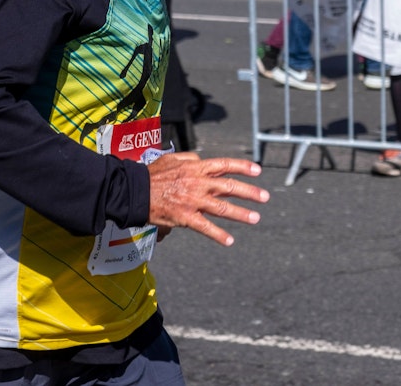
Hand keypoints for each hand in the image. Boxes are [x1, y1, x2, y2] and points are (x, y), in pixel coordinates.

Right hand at [148, 153, 268, 246]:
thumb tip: (201, 160)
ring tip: (255, 218)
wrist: (135, 190)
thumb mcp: (172, 158)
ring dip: (241, 213)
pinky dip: (218, 235)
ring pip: (222, 207)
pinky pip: (205, 227)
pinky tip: (229, 240)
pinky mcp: (185, 217)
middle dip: (249, 192)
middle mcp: (197, 182)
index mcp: (195, 167)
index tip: (257, 170)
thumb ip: (189, 158)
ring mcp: (193, 200)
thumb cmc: (152, 174)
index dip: (242, 167)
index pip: (224, 165)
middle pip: (229, 186)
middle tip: (265, 197)